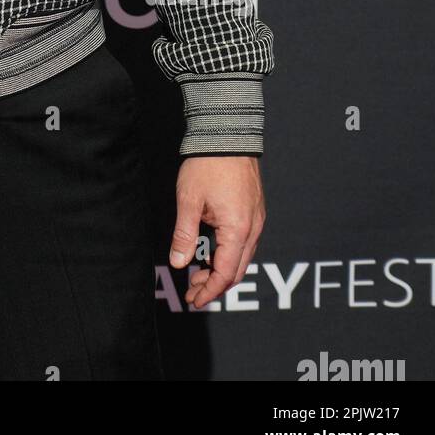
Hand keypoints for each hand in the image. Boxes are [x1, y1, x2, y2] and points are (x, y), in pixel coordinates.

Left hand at [168, 156, 265, 309]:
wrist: (228, 134)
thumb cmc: (207, 164)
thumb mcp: (189, 200)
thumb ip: (184, 235)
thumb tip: (178, 263)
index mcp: (238, 229)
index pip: (225, 274)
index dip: (209, 291)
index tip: (193, 300)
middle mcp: (253, 228)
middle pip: (237, 270)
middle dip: (215, 285)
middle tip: (192, 292)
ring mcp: (257, 219)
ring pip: (242, 257)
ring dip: (222, 270)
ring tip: (198, 274)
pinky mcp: (254, 210)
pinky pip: (245, 242)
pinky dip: (229, 254)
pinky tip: (212, 252)